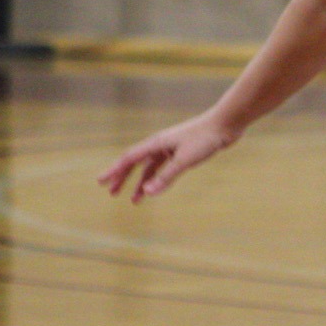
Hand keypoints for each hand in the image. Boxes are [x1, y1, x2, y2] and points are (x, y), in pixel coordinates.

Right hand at [97, 114, 238, 203]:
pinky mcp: (181, 152)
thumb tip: (147, 192)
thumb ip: (166, 177)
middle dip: (123, 179)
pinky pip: (163, 168)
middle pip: (135, 163)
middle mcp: (159, 145)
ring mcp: (170, 148)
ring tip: (133, 200)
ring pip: (149, 168)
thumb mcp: (185, 160)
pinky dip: (157, 179)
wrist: (225, 125)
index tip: (100, 181)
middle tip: (112, 193)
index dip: (114, 171)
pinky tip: (155, 189)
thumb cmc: (205, 139)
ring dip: (140, 183)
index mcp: (156, 143)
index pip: (129, 159)